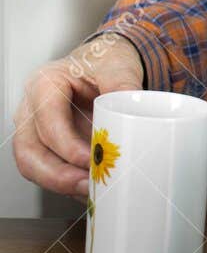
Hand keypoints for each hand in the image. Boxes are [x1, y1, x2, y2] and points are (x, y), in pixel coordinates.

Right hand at [13, 34, 143, 200]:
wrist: (106, 66)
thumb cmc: (104, 62)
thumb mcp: (116, 64)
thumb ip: (123, 83)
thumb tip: (132, 106)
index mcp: (44, 84)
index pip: (46, 119)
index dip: (65, 144)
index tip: (89, 158)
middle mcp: (32, 109)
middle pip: (29, 150)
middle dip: (56, 175)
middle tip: (88, 184)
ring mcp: (36, 131)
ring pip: (33, 166)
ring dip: (61, 185)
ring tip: (93, 191)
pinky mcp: (48, 148)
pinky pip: (50, 172)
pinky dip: (69, 186)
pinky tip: (93, 190)